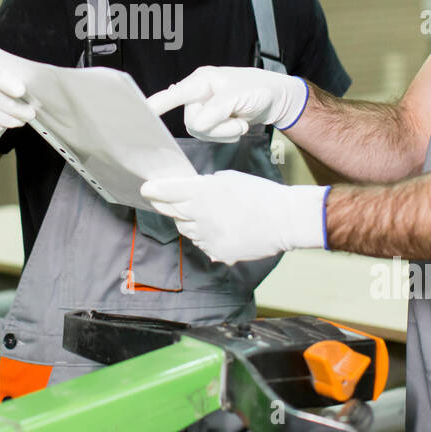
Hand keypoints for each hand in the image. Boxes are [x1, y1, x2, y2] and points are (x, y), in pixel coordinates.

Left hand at [140, 171, 327, 263]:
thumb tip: (192, 191)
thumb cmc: (259, 194)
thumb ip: (205, 185)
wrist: (284, 220)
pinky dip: (205, 237)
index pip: (167, 192)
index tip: (146, 189)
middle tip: (161, 200)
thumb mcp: (228, 178)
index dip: (154, 191)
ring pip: (186, 230)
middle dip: (165, 205)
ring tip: (206, 215)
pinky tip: (220, 229)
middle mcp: (199, 216)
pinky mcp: (216, 253)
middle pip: (171, 212)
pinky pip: (202, 244)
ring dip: (189, 221)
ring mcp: (207, 237)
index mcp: (201, 193)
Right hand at [146, 66, 307, 142]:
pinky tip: (236, 126)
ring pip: (200, 132)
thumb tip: (198, 123)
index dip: (158, 104)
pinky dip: (225, 135)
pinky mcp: (210, 119)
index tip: (143, 111)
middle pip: (192, 121)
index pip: (175, 94)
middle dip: (217, 126)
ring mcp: (204, 107)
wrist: (275, 98)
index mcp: (202, 81)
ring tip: (239, 122)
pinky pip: (209, 136)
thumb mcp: (240, 97)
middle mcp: (198, 93)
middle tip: (238, 121)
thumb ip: (217, 110)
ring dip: (223, 132)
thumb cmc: (260, 89)